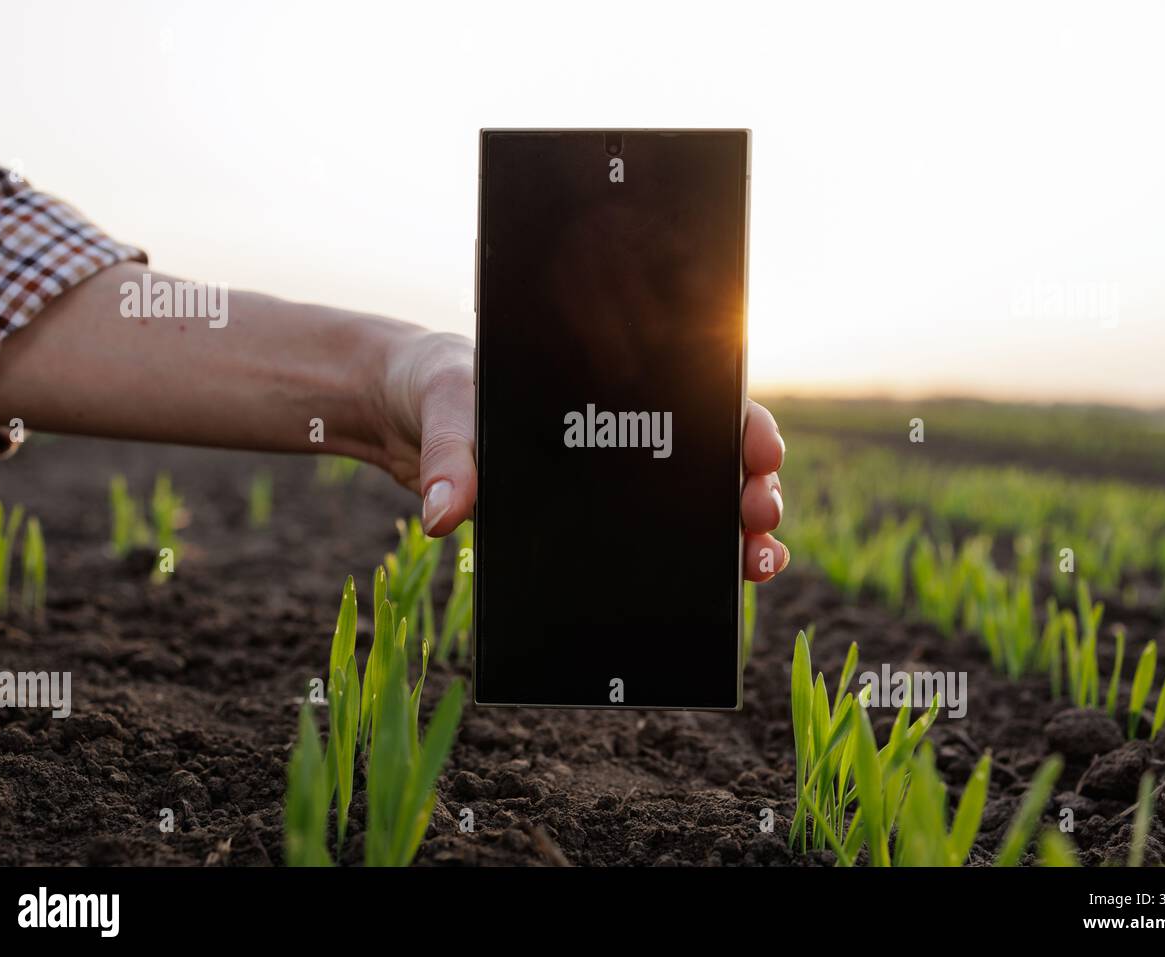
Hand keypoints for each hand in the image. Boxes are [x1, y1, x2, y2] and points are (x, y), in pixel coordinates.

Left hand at [371, 332, 788, 581]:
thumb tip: (446, 513)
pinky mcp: (583, 524)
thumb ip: (448, 454)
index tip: (761, 452)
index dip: (743, 427)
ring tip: (755, 566)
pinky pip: (647, 550)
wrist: (403, 412)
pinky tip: (707, 597)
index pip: (698, 404)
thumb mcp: (443, 404)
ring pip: (694, 514)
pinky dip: (686, 572)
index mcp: (608, 391)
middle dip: (753, 490)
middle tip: (760, 518)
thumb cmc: (436, 385)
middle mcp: (623, 439)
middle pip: (713, 465)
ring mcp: (611, 486)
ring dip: (736, 540)